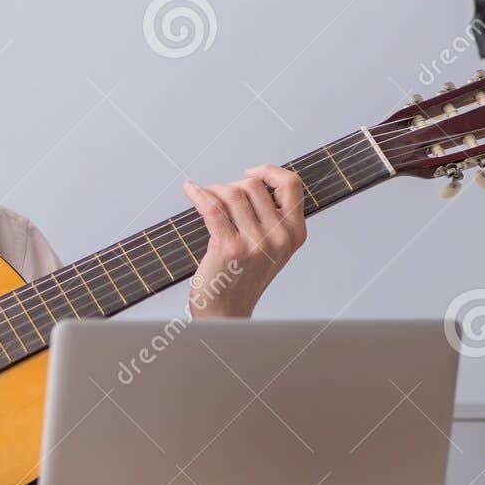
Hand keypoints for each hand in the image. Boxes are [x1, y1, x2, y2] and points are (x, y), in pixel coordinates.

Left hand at [183, 163, 307, 318]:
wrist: (227, 312)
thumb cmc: (244, 276)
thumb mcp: (272, 247)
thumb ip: (272, 216)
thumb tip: (252, 179)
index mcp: (294, 234)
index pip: (292, 185)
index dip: (269, 171)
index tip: (251, 172)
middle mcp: (279, 238)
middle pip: (253, 186)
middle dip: (231, 185)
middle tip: (219, 199)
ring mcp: (255, 243)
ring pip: (231, 192)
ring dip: (214, 191)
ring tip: (206, 200)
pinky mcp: (229, 248)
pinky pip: (211, 206)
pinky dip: (197, 193)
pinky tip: (190, 190)